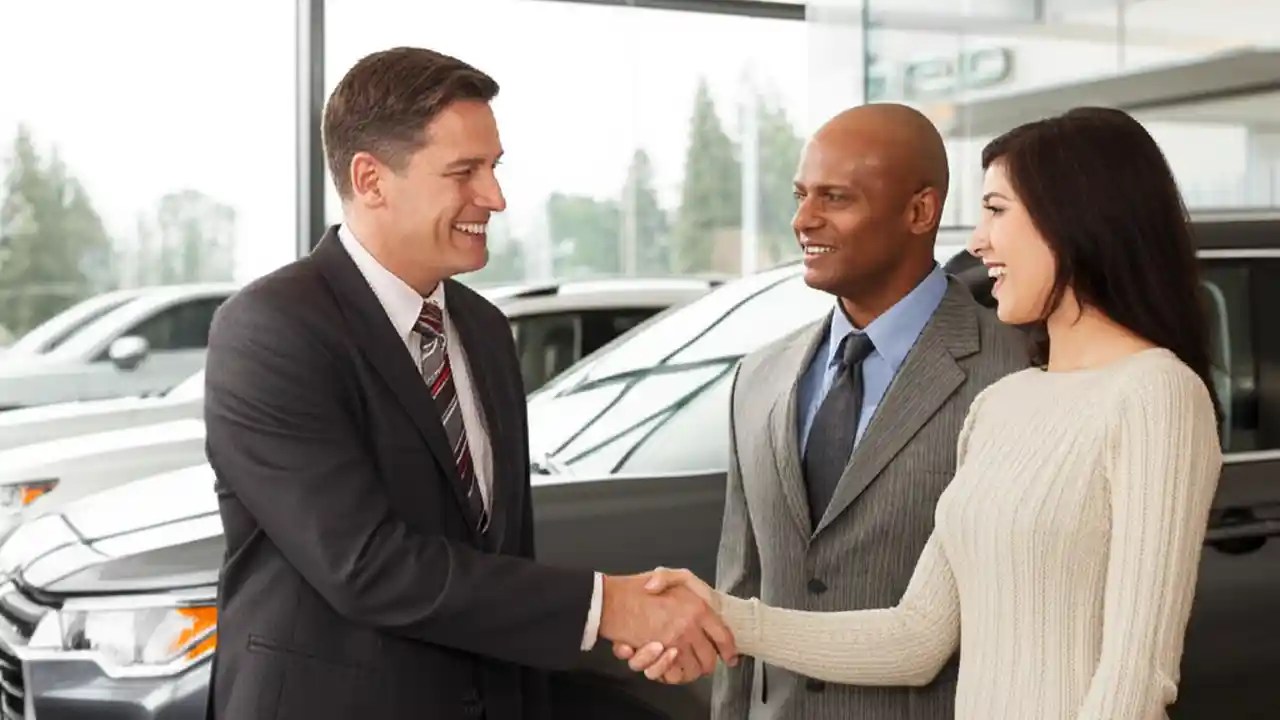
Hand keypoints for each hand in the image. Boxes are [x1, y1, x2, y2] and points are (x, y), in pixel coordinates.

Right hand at [599, 569, 735, 683]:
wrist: (611, 600)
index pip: (724, 636)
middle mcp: (690, 627)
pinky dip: (667, 672)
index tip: (730, 657)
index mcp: (698, 607)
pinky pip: (671, 674)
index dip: (729, 649)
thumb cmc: (636, 588)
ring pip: (692, 671)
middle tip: (700, 661)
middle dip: (706, 664)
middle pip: (709, 659)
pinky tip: (662, 660)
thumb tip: (702, 609)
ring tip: (680, 661)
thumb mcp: (669, 574)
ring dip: (687, 671)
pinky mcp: (657, 655)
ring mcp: (674, 642)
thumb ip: (689, 583)